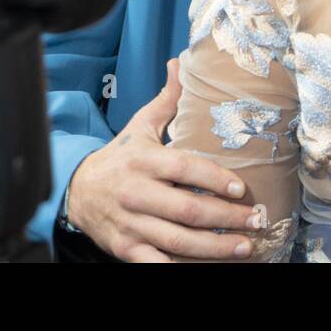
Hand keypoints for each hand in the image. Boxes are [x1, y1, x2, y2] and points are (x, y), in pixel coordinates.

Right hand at [66, 59, 258, 261]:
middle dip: (225, 217)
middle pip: (186, 210)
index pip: (183, 170)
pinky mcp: (126, 249)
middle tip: (255, 220)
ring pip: (177, 241)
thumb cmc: (119, 157)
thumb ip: (167, 99)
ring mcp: (131, 225)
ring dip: (214, 247)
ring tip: (244, 246)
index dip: (213, 180)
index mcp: (143, 160)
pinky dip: (183, 267)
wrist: (76, 191)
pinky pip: (158, 263)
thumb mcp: (140, 125)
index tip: (241, 188)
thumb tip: (181, 62)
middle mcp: (136, 193)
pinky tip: (210, 266)